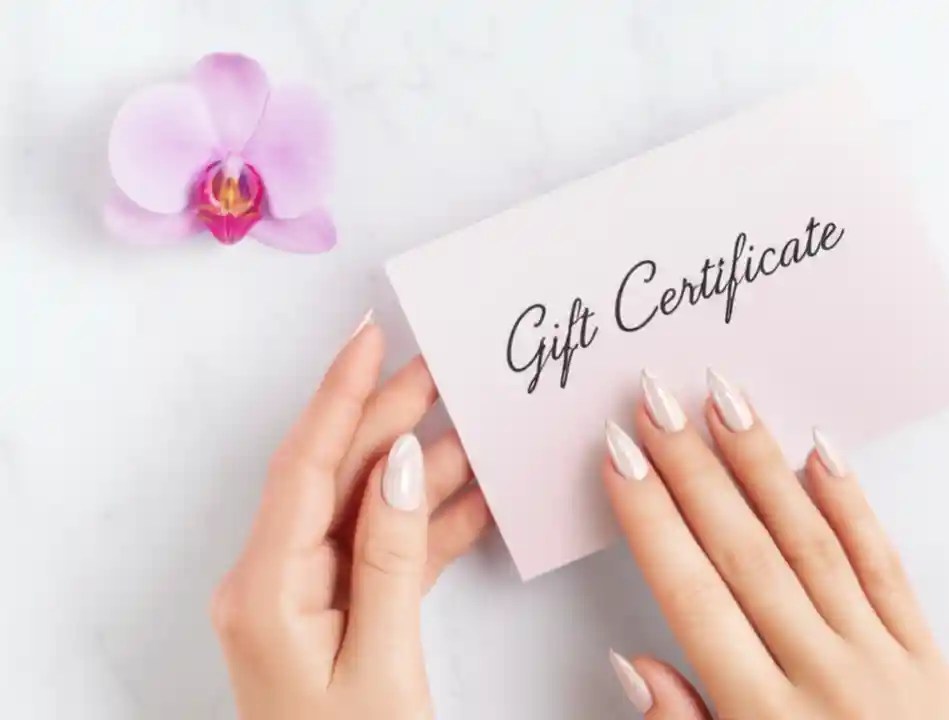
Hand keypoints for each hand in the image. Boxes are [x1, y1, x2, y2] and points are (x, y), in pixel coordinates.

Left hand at [211, 317, 491, 719]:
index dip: (339, 395)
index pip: (303, 466)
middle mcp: (274, 583)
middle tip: (440, 369)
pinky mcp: (338, 615)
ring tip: (471, 426)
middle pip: (334, 476)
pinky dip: (426, 525)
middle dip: (387, 418)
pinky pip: (382, 551)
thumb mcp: (381, 660)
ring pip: (364, 508)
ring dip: (417, 469)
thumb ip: (389, 556)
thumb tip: (398, 464)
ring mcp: (306, 598)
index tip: (371, 338)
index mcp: (266, 589)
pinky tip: (471, 500)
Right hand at [603, 370, 948, 718]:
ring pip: (809, 541)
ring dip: (761, 464)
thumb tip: (635, 661)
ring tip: (725, 397)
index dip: (650, 520)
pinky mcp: (926, 652)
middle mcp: (820, 673)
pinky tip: (821, 450)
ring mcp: (879, 656)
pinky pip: (886, 565)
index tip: (618, 457)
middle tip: (655, 396)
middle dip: (693, 468)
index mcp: (763, 716)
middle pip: (744, 551)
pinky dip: (853, 505)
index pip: (692, 596)